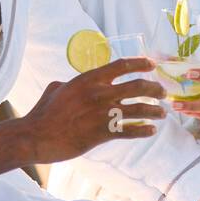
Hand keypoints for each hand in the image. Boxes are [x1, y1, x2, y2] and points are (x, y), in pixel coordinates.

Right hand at [20, 57, 165, 163]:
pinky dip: (144, 130)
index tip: (152, 64)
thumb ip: (71, 83)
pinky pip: (131, 130)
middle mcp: (100, 93)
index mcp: (89, 79)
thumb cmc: (43, 113)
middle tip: (163, 92)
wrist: (37, 136)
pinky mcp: (104, 133)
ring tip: (163, 113)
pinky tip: (151, 130)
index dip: (141, 63)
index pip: (122, 65)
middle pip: (139, 86)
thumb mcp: (56, 88)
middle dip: (155, 88)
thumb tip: (72, 82)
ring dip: (155, 111)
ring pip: (140, 109)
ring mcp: (104, 113)